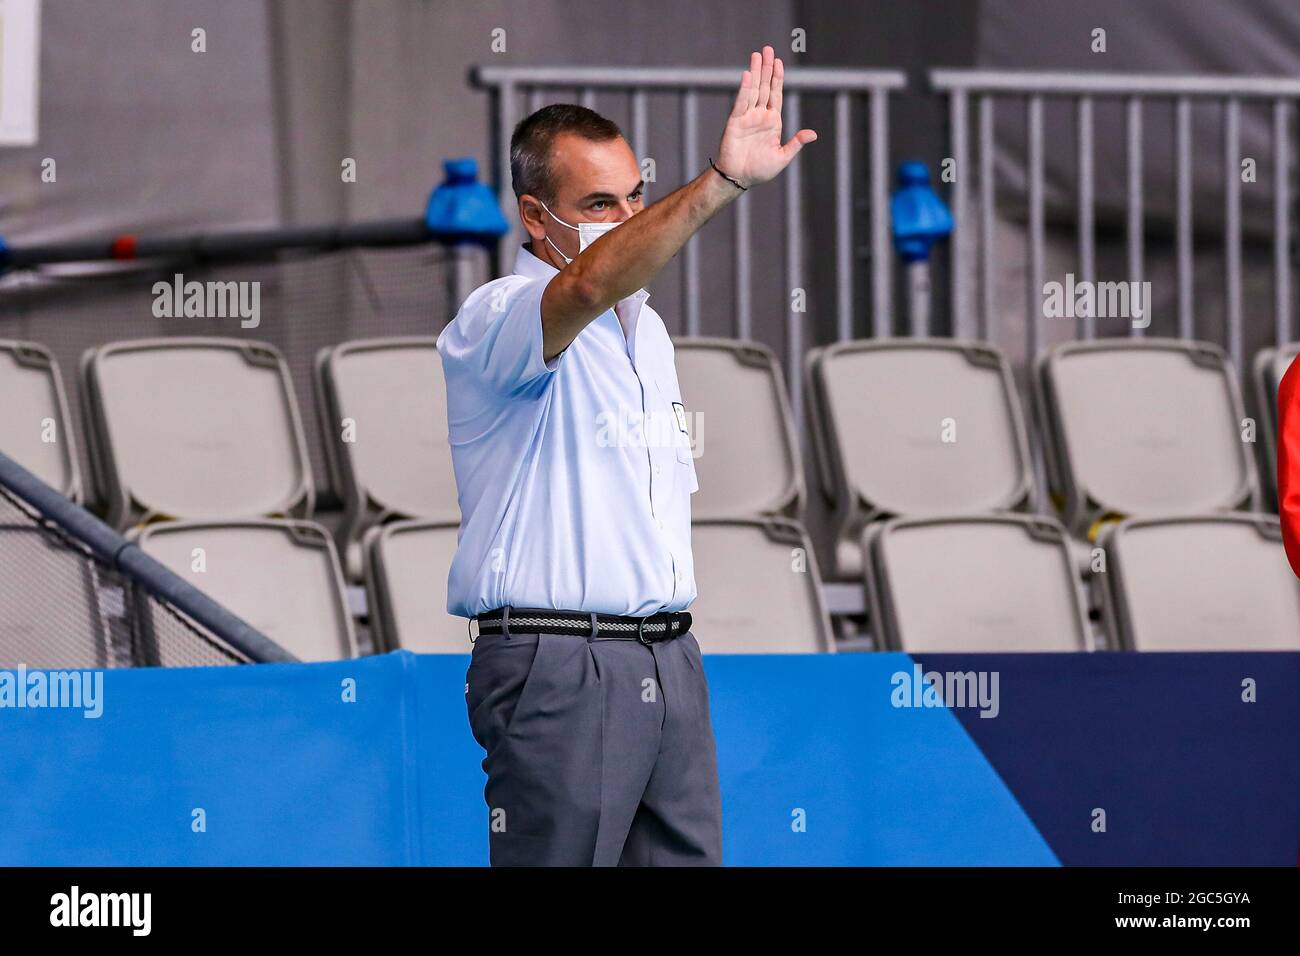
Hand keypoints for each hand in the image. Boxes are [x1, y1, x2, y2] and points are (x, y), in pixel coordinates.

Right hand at [715, 46, 816, 188]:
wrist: (739, 178)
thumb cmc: (760, 170)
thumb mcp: (782, 157)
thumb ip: (796, 143)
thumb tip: (813, 134)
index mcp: (772, 122)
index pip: (776, 94)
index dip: (777, 78)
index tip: (779, 62)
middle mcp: (759, 116)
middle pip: (764, 87)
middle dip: (766, 68)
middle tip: (768, 49)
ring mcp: (747, 117)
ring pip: (753, 90)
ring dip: (755, 72)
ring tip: (757, 55)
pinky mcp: (735, 122)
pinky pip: (741, 103)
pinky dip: (744, 89)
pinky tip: (747, 76)